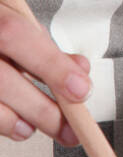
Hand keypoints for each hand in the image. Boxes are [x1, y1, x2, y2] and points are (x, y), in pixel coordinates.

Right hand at [0, 0, 90, 146]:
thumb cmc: (1, 33)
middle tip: (72, 127)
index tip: (81, 90)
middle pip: (2, 78)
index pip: (17, 36)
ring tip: (42, 127)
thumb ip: (49, 50)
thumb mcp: (22, 28)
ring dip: (21, 119)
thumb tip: (80, 71)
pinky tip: (21, 128)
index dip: (51, 64)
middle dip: (41, 107)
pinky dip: (5, 124)